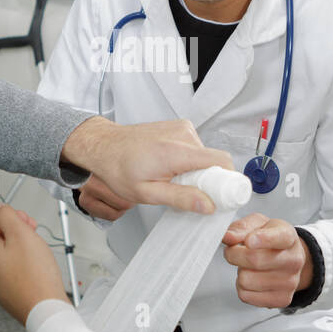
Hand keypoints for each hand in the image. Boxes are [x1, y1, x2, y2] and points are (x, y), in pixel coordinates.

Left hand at [0, 203, 67, 323]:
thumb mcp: (21, 234)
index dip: (9, 217)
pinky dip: (23, 265)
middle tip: (33, 235)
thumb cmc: (35, 276)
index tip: (25, 222)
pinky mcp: (7, 293)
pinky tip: (36, 269)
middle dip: (16, 232)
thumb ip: (7, 216)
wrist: (45, 310)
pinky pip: (12, 270)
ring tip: (37, 253)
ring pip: (5, 254)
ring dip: (21, 248)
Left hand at [61, 117, 233, 213]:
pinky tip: (170, 166)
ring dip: (195, 169)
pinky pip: (195, 147)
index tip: (222, 196)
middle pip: (214, 160)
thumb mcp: (147, 193)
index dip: (228, 180)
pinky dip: (189, 159)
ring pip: (204, 154)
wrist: (104, 146)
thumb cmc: (119, 169)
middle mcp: (182, 134)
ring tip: (172, 177)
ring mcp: (181, 127)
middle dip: (208, 179)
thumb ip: (180, 198)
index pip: (221, 161)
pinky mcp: (179, 126)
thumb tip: (208, 205)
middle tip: (187, 192)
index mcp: (176, 151)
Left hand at [221, 213, 310, 307]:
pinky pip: (246, 296)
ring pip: (246, 280)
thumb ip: (241, 228)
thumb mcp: (258, 224)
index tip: (249, 240)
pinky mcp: (281, 299)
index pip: (278, 237)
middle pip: (255, 260)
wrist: (288, 257)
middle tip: (233, 251)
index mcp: (288, 236)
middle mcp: (293, 259)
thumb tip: (228, 237)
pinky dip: (242, 288)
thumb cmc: (270, 239)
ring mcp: (290, 282)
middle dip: (234, 255)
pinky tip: (252, 279)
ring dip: (240, 273)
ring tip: (248, 267)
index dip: (262, 239)